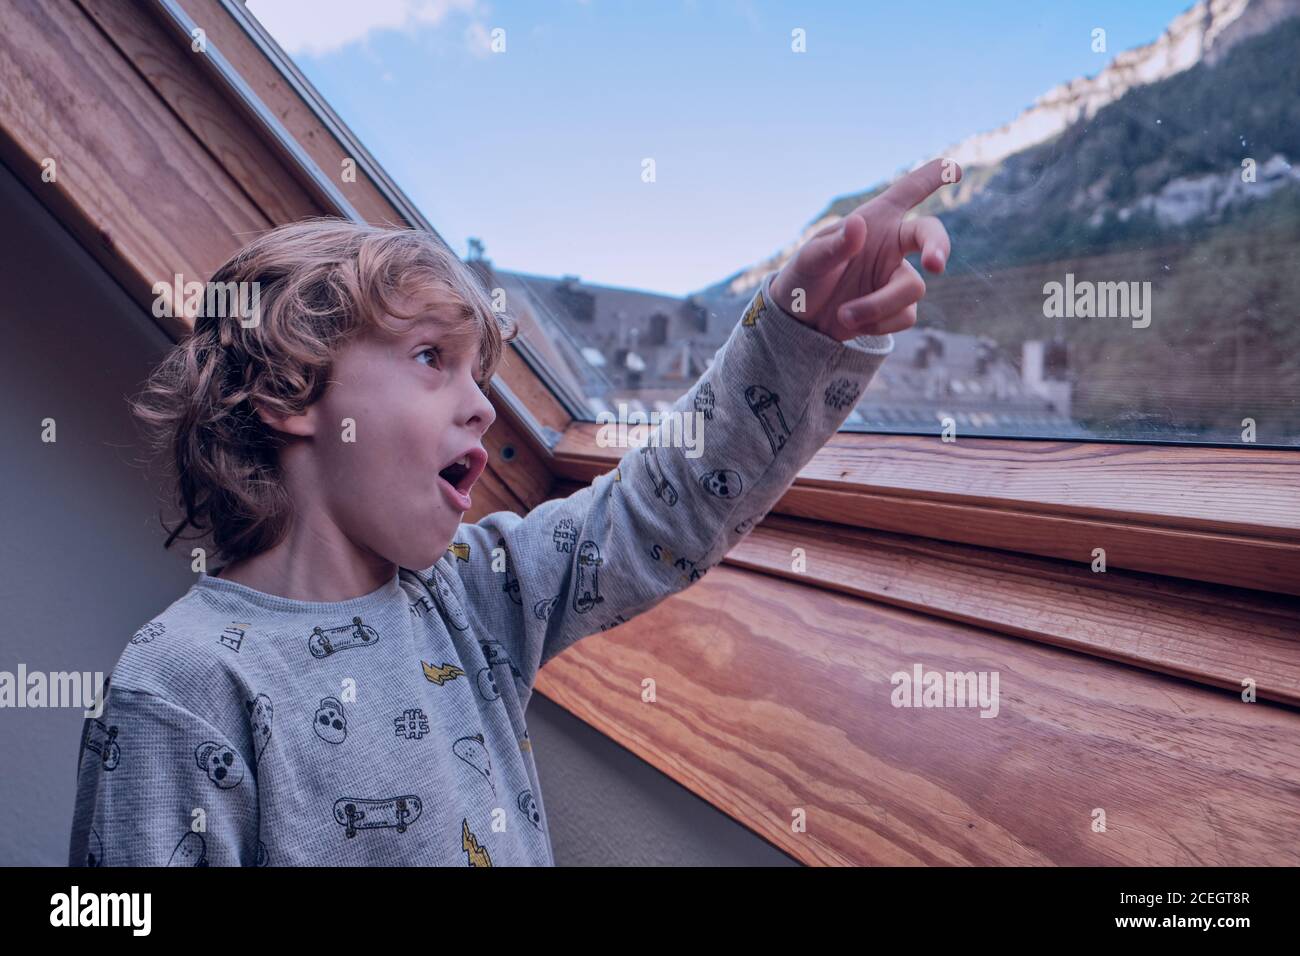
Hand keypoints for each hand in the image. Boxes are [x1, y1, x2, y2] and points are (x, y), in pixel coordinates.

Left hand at [768, 158, 960, 341]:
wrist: (801, 322)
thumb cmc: (805, 279)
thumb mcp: (810, 261)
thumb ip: (834, 245)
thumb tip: (858, 224)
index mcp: (875, 221)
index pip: (908, 191)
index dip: (933, 177)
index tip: (954, 169)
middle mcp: (893, 245)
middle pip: (931, 236)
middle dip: (938, 247)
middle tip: (934, 264)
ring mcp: (898, 276)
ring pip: (913, 288)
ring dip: (877, 306)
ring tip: (843, 315)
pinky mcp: (899, 307)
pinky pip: (905, 316)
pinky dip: (877, 324)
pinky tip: (853, 323)